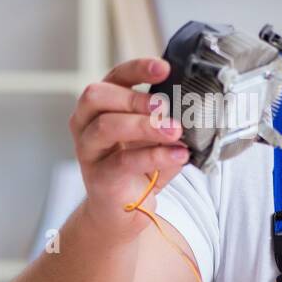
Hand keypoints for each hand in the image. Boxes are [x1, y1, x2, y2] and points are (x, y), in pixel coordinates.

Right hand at [69, 57, 190, 242]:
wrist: (122, 212)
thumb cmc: (137, 168)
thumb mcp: (154, 138)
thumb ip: (167, 122)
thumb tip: (194, 110)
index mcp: (102, 106)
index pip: (114, 77)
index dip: (137, 68)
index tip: (164, 68)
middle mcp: (86, 124)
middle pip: (97, 96)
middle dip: (133, 97)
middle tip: (163, 106)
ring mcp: (88, 151)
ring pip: (106, 126)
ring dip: (144, 125)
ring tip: (175, 130)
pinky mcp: (99, 177)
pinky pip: (123, 161)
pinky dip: (155, 155)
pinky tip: (178, 155)